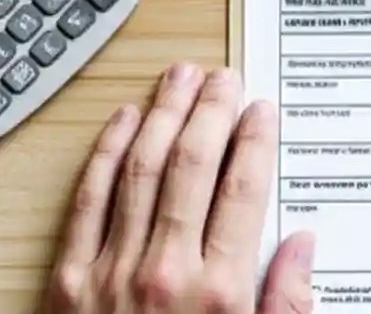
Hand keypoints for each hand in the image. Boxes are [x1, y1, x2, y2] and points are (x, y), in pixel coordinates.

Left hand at [43, 63, 314, 313]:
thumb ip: (287, 304)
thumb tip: (303, 245)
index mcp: (222, 294)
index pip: (244, 189)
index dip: (255, 139)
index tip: (261, 111)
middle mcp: (165, 274)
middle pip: (193, 165)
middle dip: (211, 111)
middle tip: (223, 78)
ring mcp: (110, 274)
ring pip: (140, 169)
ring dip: (162, 114)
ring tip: (178, 79)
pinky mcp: (67, 284)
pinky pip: (88, 201)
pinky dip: (104, 154)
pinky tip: (122, 121)